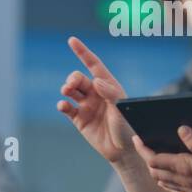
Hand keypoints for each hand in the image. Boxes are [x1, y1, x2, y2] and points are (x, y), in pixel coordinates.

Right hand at [56, 36, 137, 164]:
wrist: (124, 151)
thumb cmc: (129, 127)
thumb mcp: (123, 108)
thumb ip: (111, 93)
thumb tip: (96, 81)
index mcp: (108, 86)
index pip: (94, 65)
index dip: (83, 52)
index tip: (72, 40)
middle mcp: (96, 93)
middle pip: (79, 78)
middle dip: (73, 78)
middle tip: (72, 84)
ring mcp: (86, 106)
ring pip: (71, 90)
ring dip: (67, 88)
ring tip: (67, 92)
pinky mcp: (79, 119)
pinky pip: (67, 108)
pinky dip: (62, 105)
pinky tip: (63, 105)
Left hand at [131, 126, 191, 191]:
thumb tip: (182, 129)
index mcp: (184, 168)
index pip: (153, 159)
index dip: (142, 148)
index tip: (136, 138)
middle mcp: (182, 179)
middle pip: (154, 170)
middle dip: (146, 157)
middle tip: (144, 145)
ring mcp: (187, 188)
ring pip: (161, 180)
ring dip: (154, 169)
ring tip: (153, 157)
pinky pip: (172, 188)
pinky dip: (165, 181)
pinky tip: (169, 177)